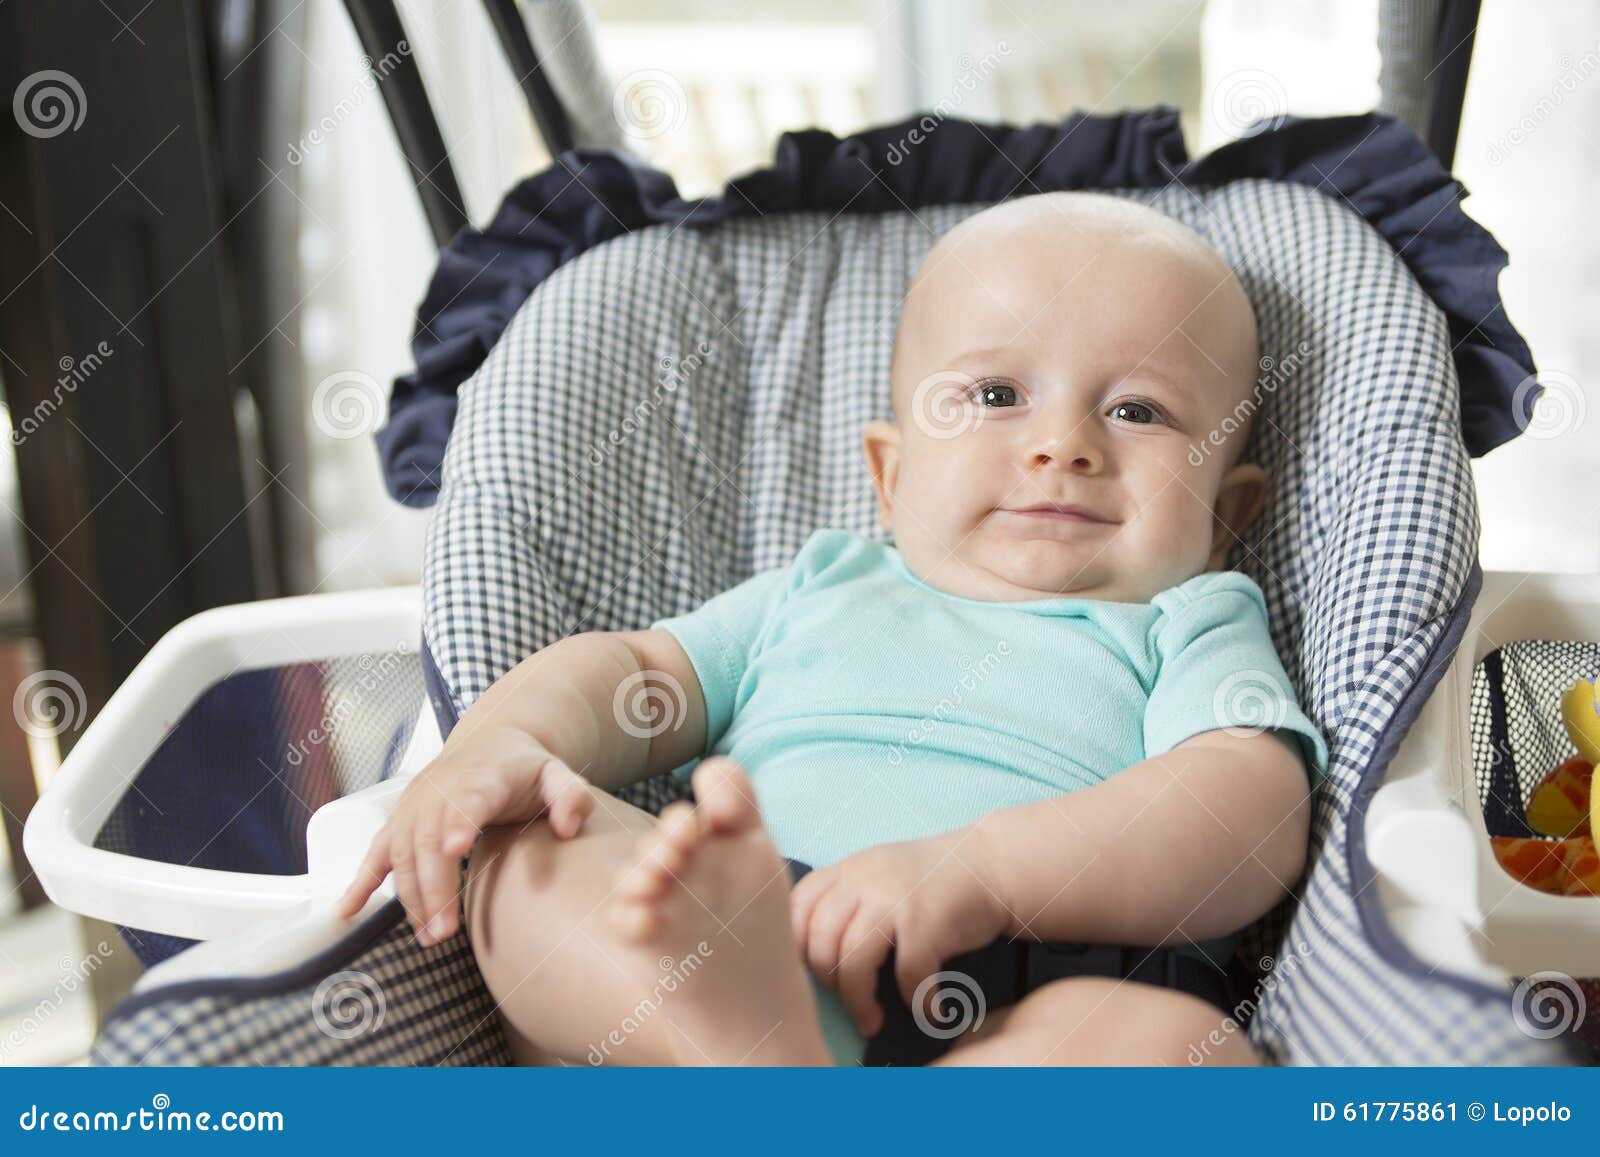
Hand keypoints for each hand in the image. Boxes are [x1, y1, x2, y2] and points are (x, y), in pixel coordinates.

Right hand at [334, 725, 591, 943]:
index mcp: (482, 778)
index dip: (459, 823)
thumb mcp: (558, 773)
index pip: (469, 799)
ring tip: (430, 936)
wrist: (489, 745)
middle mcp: (441, 791)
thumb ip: (571, 795)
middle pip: (429, 838)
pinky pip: (374, 854)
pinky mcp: (399, 823)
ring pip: (403, 854)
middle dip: (434, 886)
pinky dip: (358, 883)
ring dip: (411, 897)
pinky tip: (344, 913)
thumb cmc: (524, 770)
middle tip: (446, 930)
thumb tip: (568, 826)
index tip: (454, 850)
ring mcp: (415, 807)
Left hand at [789, 828, 1008, 1036]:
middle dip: (828, 983)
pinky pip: (908, 974)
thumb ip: (846, 900)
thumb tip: (812, 957)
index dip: (797, 948)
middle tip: (850, 1002)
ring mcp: (895, 899)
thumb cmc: (932, 882)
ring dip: (859, 1002)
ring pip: (852, 961)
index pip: (797, 908)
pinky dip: (918, 1001)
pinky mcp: (928, 921)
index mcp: (847, 870)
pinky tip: (930, 1010)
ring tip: (873, 1021)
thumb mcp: (879, 875)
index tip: (813, 976)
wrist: (992, 865)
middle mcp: (864, 880)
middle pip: (819, 941)